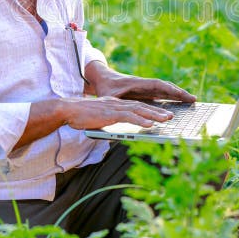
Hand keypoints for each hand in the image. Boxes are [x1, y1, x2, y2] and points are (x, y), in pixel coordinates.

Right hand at [57, 96, 173, 129]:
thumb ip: (110, 123)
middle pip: (141, 107)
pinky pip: (129, 117)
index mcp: (115, 104)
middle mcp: (117, 104)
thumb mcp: (99, 119)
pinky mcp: (110, 114)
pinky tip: (150, 125)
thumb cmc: (80, 116)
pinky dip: (141, 121)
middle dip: (157, 112)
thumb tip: (118, 133)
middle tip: (171, 116)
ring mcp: (114, 108)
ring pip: (139, 111)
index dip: (150, 110)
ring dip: (154, 115)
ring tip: (166, 120)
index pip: (136, 106)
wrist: (67, 110)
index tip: (161, 114)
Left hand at [85, 61, 195, 102]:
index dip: (170, 90)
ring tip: (191, 101)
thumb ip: (115, 102)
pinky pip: (161, 95)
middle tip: (194, 99)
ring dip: (178, 95)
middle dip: (180, 93)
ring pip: (165, 91)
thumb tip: (117, 110)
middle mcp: (145, 85)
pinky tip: (179, 104)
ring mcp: (146, 89)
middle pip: (166, 87)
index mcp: (138, 84)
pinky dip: (172, 98)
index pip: (157, 85)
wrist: (102, 79)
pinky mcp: (146, 93)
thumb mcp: (108, 96)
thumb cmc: (105, 88)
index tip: (181, 94)